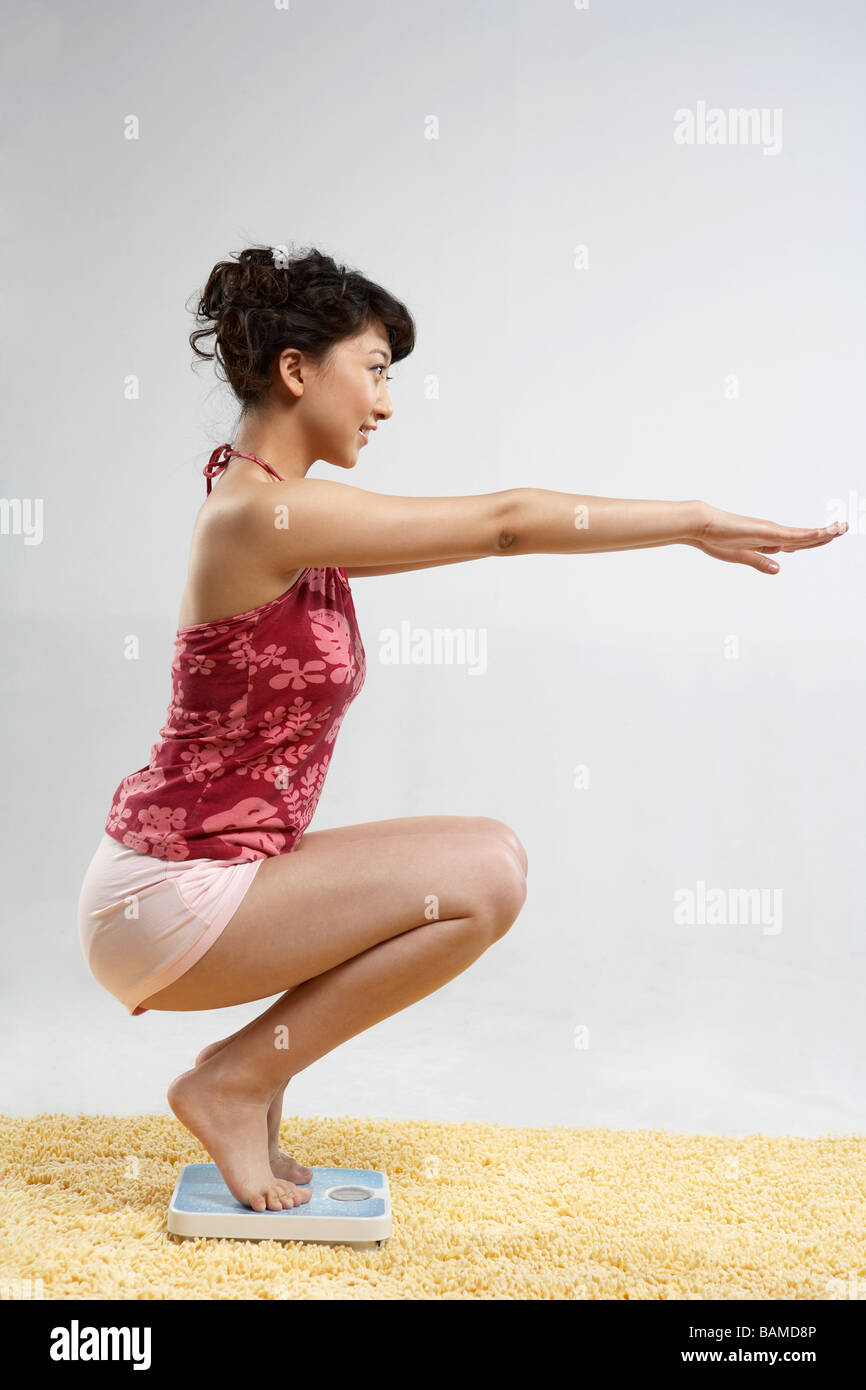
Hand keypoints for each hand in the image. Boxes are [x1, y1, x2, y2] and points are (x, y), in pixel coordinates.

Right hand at [685, 502, 848, 573]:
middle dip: (825, 534)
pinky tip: (823, 534)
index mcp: (766, 540)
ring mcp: (770, 531)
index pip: (796, 542)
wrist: (701, 525)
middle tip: (844, 528)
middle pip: (804, 537)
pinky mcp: (766, 532)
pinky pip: (792, 535)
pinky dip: (808, 535)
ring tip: (841, 528)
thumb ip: (759, 561)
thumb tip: (778, 569)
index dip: (814, 540)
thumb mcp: (740, 556)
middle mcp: (772, 533)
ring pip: (803, 535)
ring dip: (823, 533)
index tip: (829, 536)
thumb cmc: (715, 538)